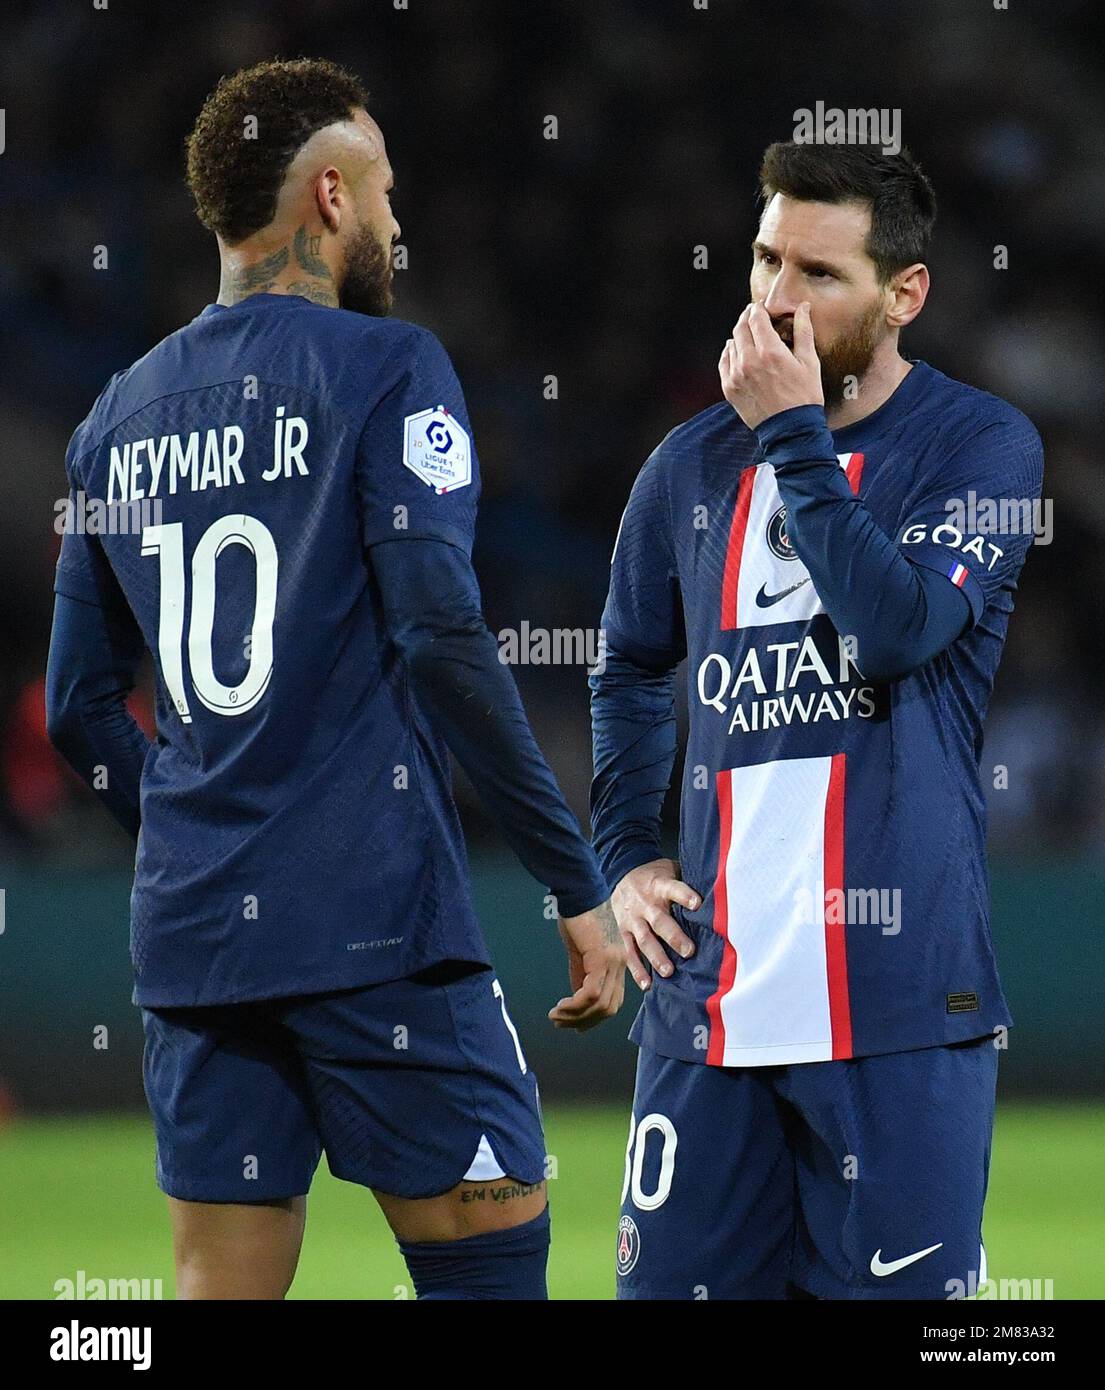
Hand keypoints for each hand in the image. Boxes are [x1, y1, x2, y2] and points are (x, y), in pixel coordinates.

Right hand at [548, 899, 625, 1030]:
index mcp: (617, 960)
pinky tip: (560, 1005)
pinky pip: (591, 992)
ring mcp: (613, 961)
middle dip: (584, 1020)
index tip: (577, 1024)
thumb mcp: (579, 948)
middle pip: (609, 1006)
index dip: (596, 1016)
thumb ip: (580, 973)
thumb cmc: (578, 913)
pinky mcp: (601, 957)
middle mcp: (620, 963)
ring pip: (600, 1003)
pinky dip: (575, 1004)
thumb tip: (576, 996)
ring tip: (556, 1016)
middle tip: (562, 1023)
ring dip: (576, 1015)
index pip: (614, 999)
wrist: (577, 890)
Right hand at [612, 858, 698, 990]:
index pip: (673, 888)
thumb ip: (688, 879)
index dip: (684, 895)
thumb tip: (719, 889)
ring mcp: (633, 919)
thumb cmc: (655, 875)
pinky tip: (647, 984)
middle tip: (689, 951)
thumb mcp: (670, 869)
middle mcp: (645, 903)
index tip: (697, 904)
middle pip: (659, 921)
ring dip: (656, 957)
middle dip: (674, 937)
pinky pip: (630, 952)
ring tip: (669, 972)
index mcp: (659, 885)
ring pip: (644, 939)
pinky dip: (637, 969)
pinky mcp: (624, 931)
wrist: (621, 872)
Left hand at [719, 300, 822, 428]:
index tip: (762, 307)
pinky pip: (724, 362)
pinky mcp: (730, 388)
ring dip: (740, 336)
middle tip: (754, 317)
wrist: (791, 429)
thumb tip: (803, 308)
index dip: (758, 309)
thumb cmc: (804, 397)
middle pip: (741, 328)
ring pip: (731, 344)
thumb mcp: (810, 362)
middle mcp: (749, 361)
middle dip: (748, 318)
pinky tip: (737, 352)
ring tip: (749, 337)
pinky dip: (730, 353)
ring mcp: (736, 375)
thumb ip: (803, 331)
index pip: (756, 317)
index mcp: (770, 351)